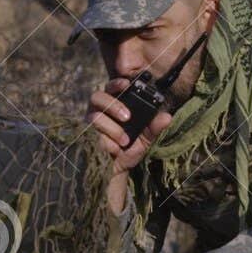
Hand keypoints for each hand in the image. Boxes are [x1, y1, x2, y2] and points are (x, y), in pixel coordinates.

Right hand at [85, 78, 172, 212]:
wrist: (118, 169)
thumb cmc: (131, 148)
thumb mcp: (146, 138)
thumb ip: (155, 126)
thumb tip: (167, 117)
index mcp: (114, 103)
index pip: (112, 87)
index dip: (117, 83)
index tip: (127, 84)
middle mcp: (100, 109)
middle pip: (97, 96)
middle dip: (114, 106)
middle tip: (127, 117)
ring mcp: (90, 122)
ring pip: (96, 116)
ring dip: (112, 128)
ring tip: (124, 140)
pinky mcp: (84, 136)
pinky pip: (92, 134)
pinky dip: (106, 141)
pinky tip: (115, 148)